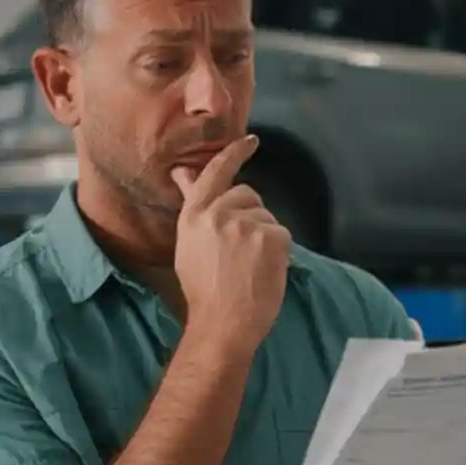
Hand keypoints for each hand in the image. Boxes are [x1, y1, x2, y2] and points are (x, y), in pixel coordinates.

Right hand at [171, 135, 291, 356]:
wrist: (224, 323)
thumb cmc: (204, 291)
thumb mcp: (189, 244)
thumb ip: (195, 207)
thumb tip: (184, 172)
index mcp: (194, 215)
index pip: (215, 172)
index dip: (234, 154)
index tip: (250, 141)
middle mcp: (218, 213)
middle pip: (247, 194)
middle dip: (251, 214)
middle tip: (244, 251)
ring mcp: (246, 223)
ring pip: (266, 215)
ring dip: (264, 235)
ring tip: (251, 265)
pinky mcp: (271, 236)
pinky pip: (281, 233)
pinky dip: (278, 251)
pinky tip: (265, 270)